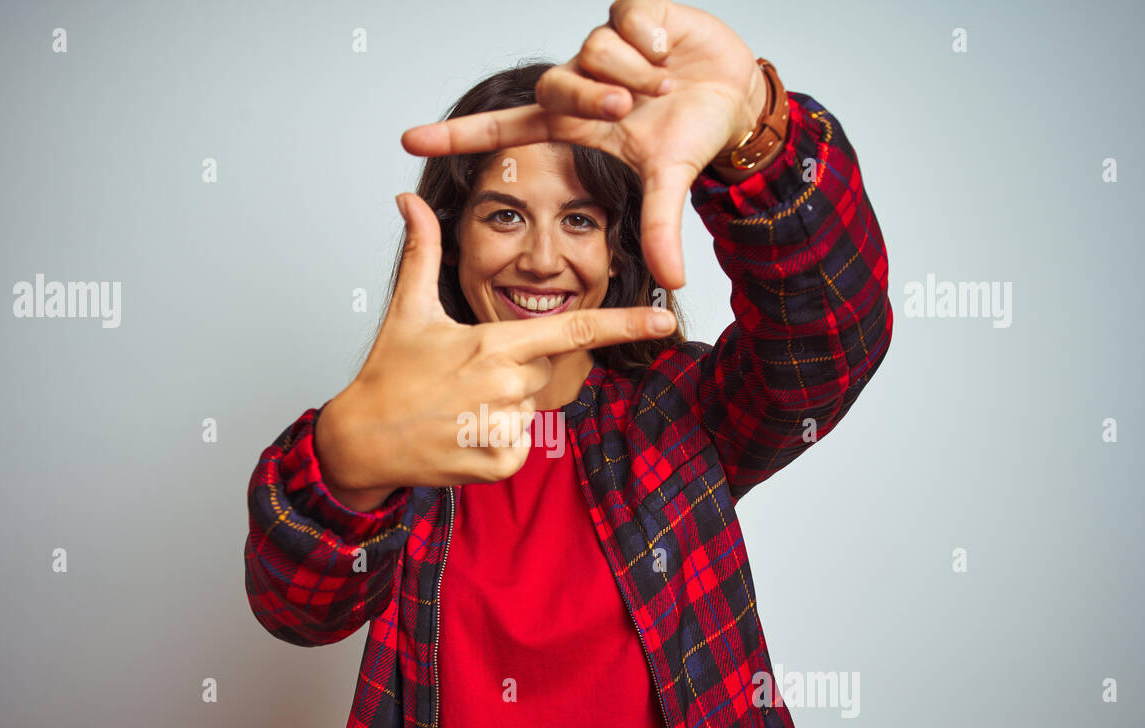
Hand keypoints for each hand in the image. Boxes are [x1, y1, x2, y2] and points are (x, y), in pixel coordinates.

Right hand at [314, 192, 675, 506]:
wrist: (361, 440)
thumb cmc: (388, 374)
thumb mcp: (408, 309)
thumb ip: (422, 251)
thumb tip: (408, 200)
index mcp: (495, 344)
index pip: (573, 329)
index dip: (624, 324)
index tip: (666, 320)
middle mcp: (506, 385)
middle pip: (542, 371)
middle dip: (513, 373)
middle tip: (464, 379)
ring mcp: (505, 427)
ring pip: (530, 411)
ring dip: (502, 410)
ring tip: (457, 409)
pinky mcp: (501, 463)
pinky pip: (520, 447)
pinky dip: (497, 444)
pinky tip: (460, 436)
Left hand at [399, 0, 768, 289]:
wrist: (733, 95)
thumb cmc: (688, 135)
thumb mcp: (669, 182)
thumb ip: (661, 228)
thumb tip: (673, 284)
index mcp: (573, 124)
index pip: (504, 130)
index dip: (459, 136)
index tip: (410, 143)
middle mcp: (578, 83)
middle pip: (555, 84)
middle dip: (592, 95)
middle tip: (630, 106)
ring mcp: (601, 47)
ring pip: (594, 50)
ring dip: (634, 71)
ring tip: (664, 84)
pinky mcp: (630, 11)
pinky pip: (626, 18)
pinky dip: (652, 37)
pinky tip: (668, 52)